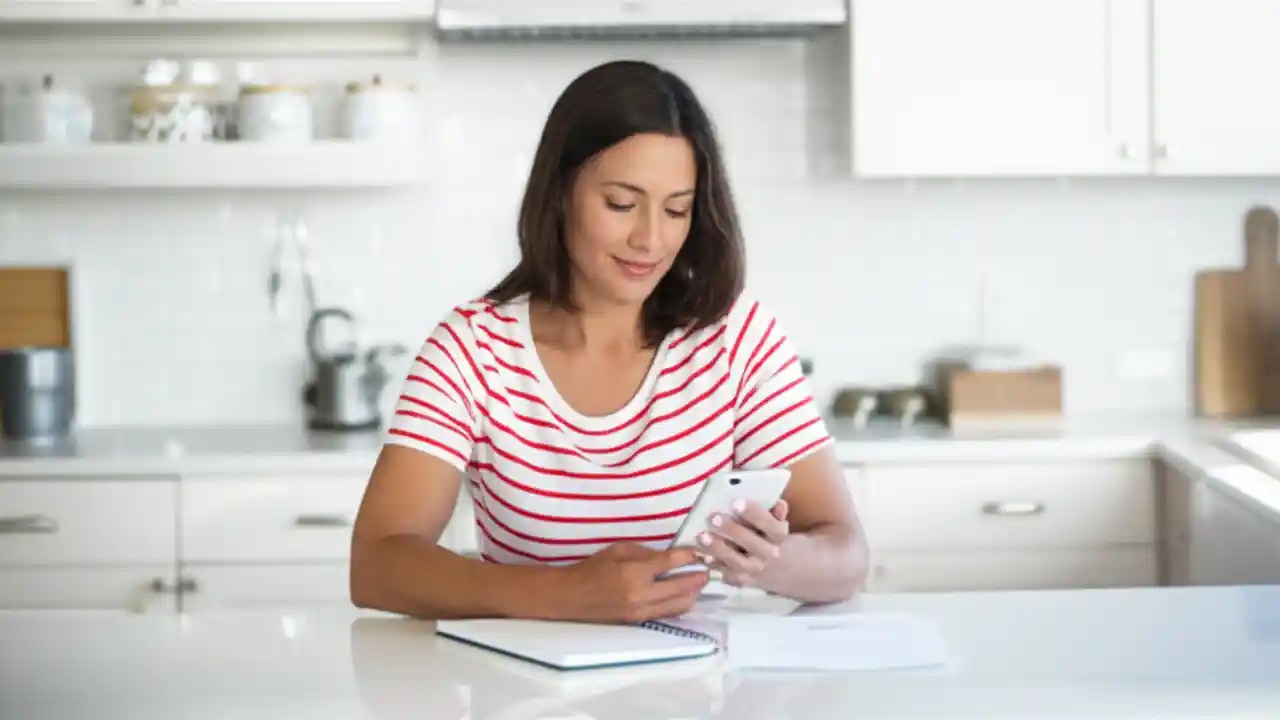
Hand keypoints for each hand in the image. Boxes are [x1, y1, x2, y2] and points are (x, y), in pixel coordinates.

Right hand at [555, 543, 708, 623]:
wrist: (572, 597)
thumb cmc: (593, 568)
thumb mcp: (618, 550)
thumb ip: (645, 553)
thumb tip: (669, 556)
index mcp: (634, 573)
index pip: (670, 563)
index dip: (688, 556)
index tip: (697, 551)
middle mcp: (642, 594)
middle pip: (682, 587)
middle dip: (697, 577)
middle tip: (707, 569)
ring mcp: (642, 611)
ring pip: (679, 605)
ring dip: (693, 594)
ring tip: (700, 584)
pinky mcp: (640, 621)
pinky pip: (668, 614)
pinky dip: (680, 605)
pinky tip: (686, 597)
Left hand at [698, 499, 789, 588]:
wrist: (774, 566)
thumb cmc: (766, 534)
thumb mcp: (773, 522)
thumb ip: (774, 512)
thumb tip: (779, 504)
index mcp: (778, 535)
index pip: (770, 524)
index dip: (753, 514)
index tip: (736, 502)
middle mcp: (768, 555)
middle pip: (751, 544)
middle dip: (732, 531)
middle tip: (713, 518)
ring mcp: (754, 570)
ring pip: (736, 562)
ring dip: (717, 549)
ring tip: (701, 536)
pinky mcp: (739, 579)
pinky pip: (724, 573)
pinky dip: (713, 564)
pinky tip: (701, 554)